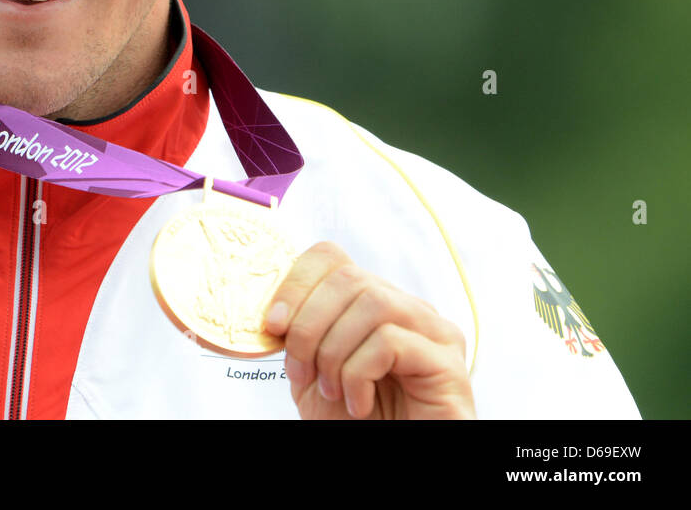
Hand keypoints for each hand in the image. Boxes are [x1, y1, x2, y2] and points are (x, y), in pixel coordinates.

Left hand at [261, 241, 475, 418]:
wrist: (387, 461)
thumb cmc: (352, 421)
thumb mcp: (311, 370)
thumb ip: (296, 333)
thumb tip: (270, 308)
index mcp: (374, 303)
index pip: (332, 257)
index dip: (296, 283)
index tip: (273, 324)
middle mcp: (409, 310)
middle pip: (348, 277)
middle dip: (309, 324)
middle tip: (300, 371)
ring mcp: (435, 334)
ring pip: (372, 302)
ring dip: (334, 350)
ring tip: (332, 390)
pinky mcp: (448, 366)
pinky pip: (391, 341)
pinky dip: (359, 373)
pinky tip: (358, 404)